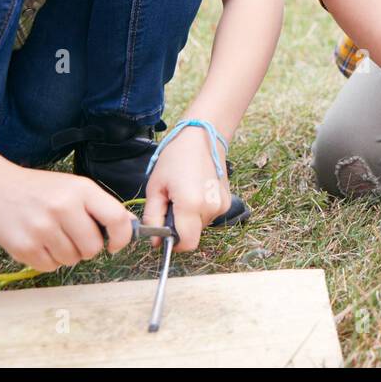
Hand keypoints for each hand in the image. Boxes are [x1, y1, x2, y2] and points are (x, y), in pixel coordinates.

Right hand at [0, 163, 134, 271]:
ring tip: (53, 235)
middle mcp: (62, 208)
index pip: (117, 219)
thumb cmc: (40, 189)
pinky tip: (40, 242)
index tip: (116, 244)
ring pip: (72, 260)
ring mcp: (42, 229)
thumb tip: (129, 227)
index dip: (122, 237)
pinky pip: (50, 267)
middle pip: (93, 247)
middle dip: (88, 247)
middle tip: (75, 236)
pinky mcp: (24, 247)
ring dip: (67, 254)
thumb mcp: (75, 187)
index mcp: (81, 190)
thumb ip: (101, 206)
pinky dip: (49, 260)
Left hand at [143, 126, 231, 251]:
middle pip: (193, 235)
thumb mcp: (156, 187)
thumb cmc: (175, 158)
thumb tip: (155, 242)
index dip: (174, 243)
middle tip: (172, 204)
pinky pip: (209, 216)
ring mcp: (222, 205)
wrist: (203, 137)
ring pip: (201, 226)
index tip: (165, 232)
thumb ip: (153, 217)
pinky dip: (200, 210)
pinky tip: (196, 191)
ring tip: (184, 194)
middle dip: (180, 227)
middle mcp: (211, 209)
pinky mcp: (227, 201)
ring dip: (190, 218)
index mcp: (191, 205)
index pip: (187, 244)